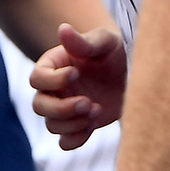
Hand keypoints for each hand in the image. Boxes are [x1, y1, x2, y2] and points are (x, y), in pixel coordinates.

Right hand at [31, 24, 128, 148]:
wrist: (132, 74)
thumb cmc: (114, 53)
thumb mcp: (103, 42)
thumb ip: (82, 41)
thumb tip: (63, 28)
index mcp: (52, 66)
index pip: (37, 77)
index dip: (53, 79)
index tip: (77, 73)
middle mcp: (54, 89)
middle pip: (39, 105)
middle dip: (62, 108)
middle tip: (88, 102)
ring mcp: (65, 109)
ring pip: (52, 125)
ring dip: (73, 123)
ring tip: (96, 110)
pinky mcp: (79, 126)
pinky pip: (65, 141)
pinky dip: (75, 139)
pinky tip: (92, 126)